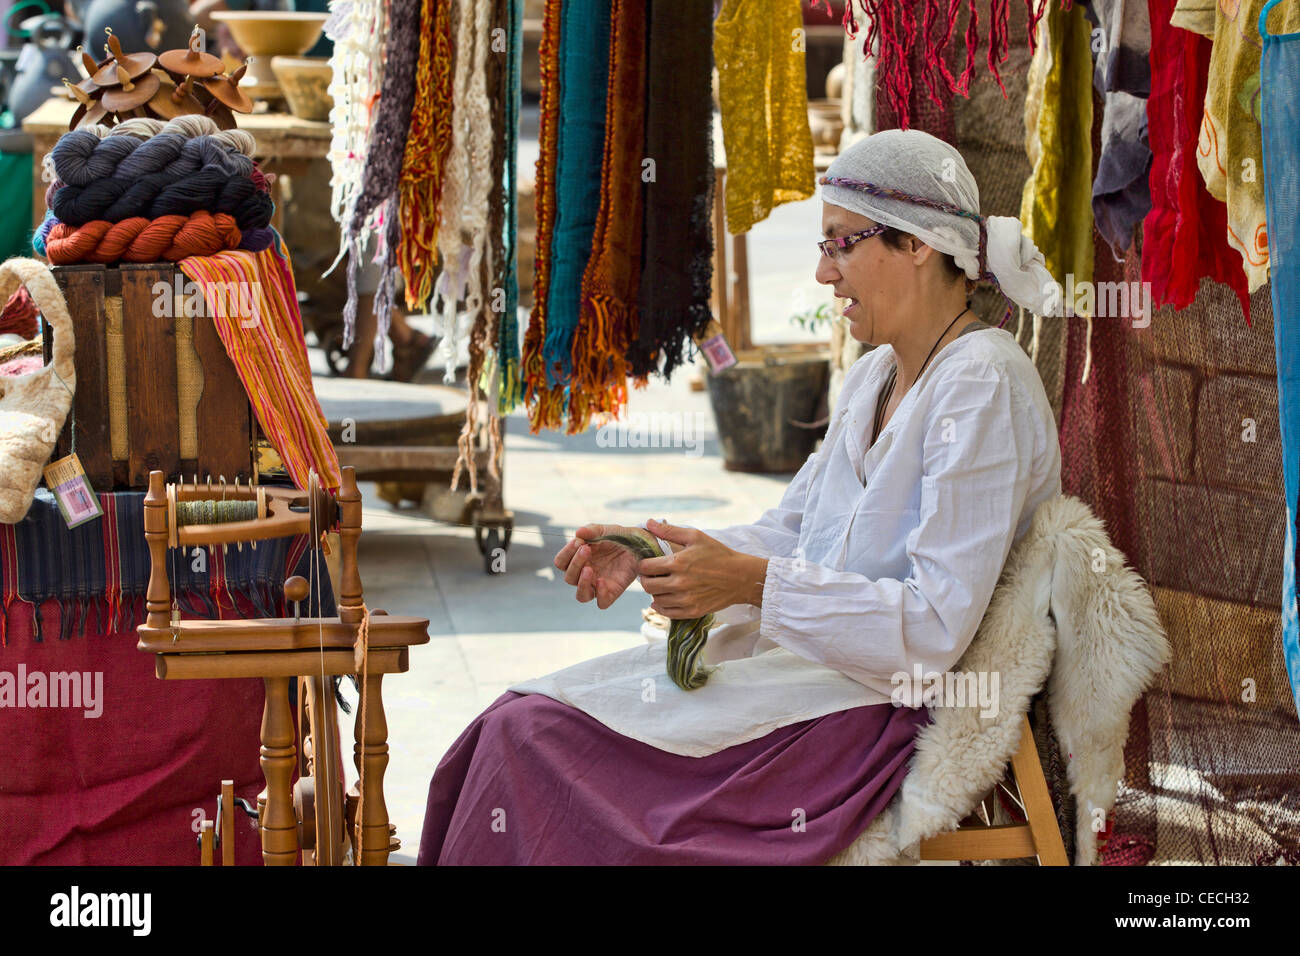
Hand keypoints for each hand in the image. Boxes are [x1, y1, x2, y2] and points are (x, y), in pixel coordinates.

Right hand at [553, 524, 643, 608]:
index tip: (577, 542)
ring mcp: (598, 585)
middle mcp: (585, 575)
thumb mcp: (606, 530)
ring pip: (581, 595)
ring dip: (582, 583)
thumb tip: (578, 533)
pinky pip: (602, 603)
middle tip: (586, 549)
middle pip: (569, 578)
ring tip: (589, 569)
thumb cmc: (618, 537)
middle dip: (575, 563)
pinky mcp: (612, 592)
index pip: (561, 562)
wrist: (640, 544)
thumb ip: (592, 530)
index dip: (565, 554)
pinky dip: (600, 594)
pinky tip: (602, 581)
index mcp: (579, 560)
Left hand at [636, 519, 767, 617]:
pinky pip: (667, 612)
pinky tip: (667, 597)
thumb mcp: (695, 537)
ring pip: (656, 600)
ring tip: (663, 584)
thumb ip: (669, 531)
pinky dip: (663, 606)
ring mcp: (685, 600)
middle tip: (653, 575)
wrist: (740, 577)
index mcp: (677, 563)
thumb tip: (648, 523)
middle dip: (647, 579)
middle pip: (647, 586)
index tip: (648, 563)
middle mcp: (679, 583)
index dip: (644, 564)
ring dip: (656, 592)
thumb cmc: (718, 554)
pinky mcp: (692, 611)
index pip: (645, 568)